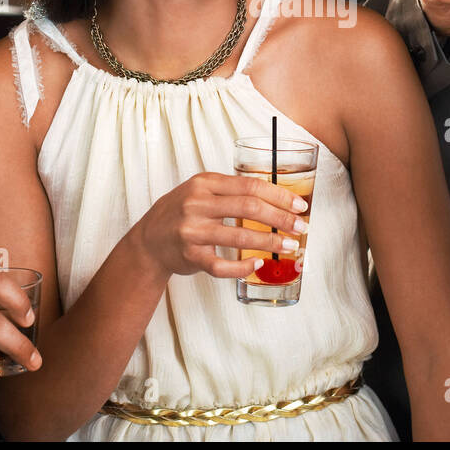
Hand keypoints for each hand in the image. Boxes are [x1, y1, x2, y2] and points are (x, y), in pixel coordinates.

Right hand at [132, 172, 309, 278]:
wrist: (148, 240)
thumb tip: (277, 196)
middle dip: (281, 218)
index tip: (299, 206)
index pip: (250, 185)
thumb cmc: (182, 212)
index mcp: (205, 183)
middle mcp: (197, 204)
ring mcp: (192, 231)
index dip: (279, 195)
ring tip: (289, 246)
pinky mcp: (190, 256)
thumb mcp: (201, 190)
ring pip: (239, 236)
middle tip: (300, 226)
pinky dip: (243, 266)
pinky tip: (257, 263)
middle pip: (249, 207)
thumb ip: (231, 190)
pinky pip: (222, 265)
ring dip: (270, 242)